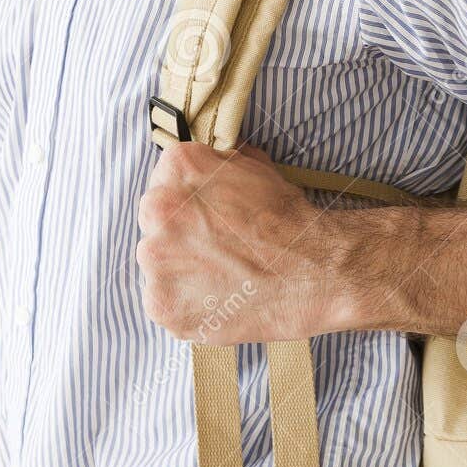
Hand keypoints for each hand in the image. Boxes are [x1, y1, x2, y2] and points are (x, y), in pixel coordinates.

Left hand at [136, 140, 353, 342]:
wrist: (311, 273)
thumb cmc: (287, 219)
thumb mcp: (255, 167)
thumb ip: (218, 162)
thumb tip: (209, 162)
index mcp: (177, 167)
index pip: (166, 178)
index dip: (189, 197)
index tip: (207, 214)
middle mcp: (157, 208)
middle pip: (155, 219)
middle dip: (180, 231)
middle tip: (216, 247)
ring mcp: (155, 259)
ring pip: (157, 261)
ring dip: (180, 267)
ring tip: (220, 275)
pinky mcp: (161, 304)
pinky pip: (161, 300)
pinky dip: (185, 302)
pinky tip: (216, 298)